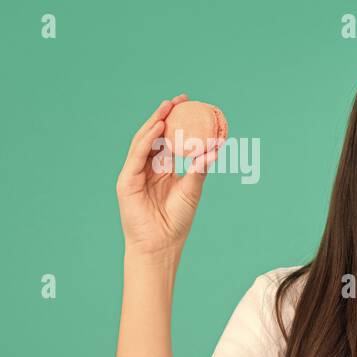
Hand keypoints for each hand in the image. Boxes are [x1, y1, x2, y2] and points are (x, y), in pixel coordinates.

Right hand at [115, 93, 220, 259]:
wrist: (161, 243)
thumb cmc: (177, 220)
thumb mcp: (192, 190)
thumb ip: (200, 169)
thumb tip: (216, 149)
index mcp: (163, 170)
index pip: (169, 140)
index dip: (178, 122)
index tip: (191, 105)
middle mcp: (148, 168)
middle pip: (155, 136)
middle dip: (165, 115)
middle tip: (179, 99)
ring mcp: (135, 173)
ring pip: (144, 141)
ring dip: (154, 123)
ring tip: (168, 108)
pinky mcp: (126, 181)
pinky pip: (136, 156)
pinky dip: (147, 141)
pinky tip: (158, 128)